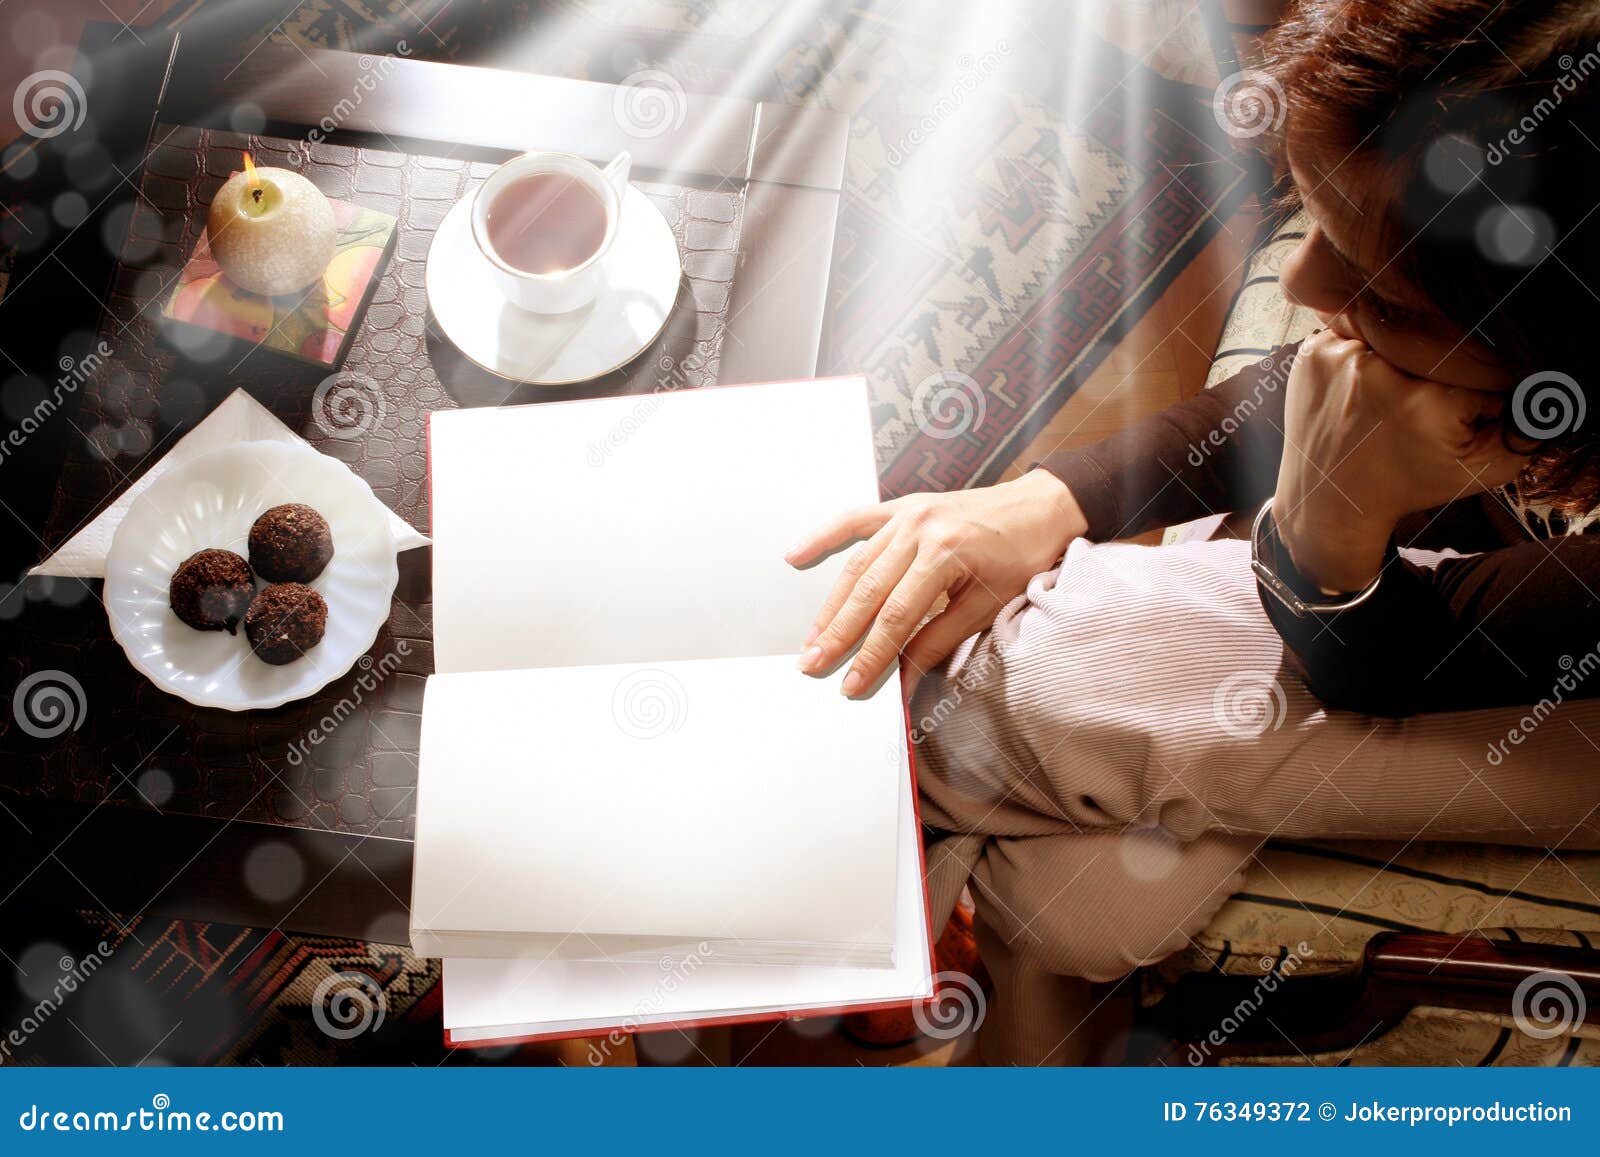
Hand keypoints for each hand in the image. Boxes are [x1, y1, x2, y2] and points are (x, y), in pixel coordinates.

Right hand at [785, 469, 1087, 694]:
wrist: (1042, 508)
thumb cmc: (1022, 556)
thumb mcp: (988, 605)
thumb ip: (940, 641)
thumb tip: (903, 679)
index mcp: (946, 553)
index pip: (897, 616)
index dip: (872, 654)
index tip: (851, 684)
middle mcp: (920, 529)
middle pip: (868, 592)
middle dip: (839, 634)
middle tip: (814, 665)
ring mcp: (907, 514)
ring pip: (857, 564)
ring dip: (831, 604)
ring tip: (812, 638)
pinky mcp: (903, 506)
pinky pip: (855, 521)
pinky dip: (824, 538)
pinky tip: (796, 556)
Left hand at [1274, 329, 1522, 591]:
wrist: (1333, 498)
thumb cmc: (1409, 482)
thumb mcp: (1481, 469)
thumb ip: (1525, 430)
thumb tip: (1544, 387)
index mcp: (1427, 401)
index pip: (1482, 368)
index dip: (1478, 394)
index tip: (1456, 419)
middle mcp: (1378, 371)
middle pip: (1439, 346)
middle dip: (1441, 374)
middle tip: (1418, 411)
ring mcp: (1340, 356)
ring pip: (1398, 334)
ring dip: (1402, 360)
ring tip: (1387, 401)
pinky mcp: (1315, 352)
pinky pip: (1358, 333)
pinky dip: (1367, 355)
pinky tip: (1360, 390)